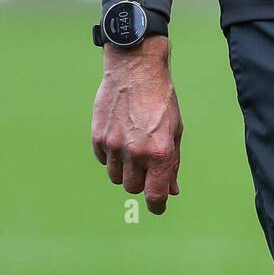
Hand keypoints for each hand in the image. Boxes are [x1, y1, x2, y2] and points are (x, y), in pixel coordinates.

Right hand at [91, 36, 182, 213]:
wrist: (135, 69)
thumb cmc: (161, 98)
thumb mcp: (175, 129)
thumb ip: (172, 162)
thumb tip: (170, 190)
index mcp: (160, 152)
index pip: (155, 195)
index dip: (157, 205)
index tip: (158, 205)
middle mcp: (136, 152)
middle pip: (133, 188)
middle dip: (142, 180)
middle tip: (147, 162)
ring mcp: (114, 146)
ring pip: (117, 177)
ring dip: (126, 169)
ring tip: (134, 145)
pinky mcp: (98, 137)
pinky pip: (104, 160)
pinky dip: (112, 155)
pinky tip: (121, 135)